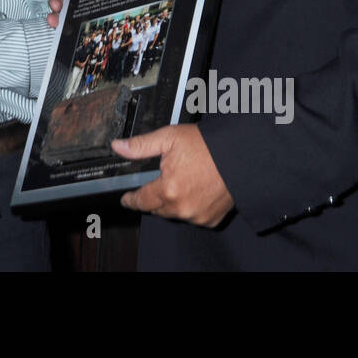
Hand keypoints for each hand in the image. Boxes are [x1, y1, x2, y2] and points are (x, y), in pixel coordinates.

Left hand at [113, 124, 233, 226]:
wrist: (239, 156)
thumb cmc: (207, 145)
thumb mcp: (169, 138)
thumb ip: (141, 146)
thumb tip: (118, 146)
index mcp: (168, 189)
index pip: (141, 201)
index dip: (131, 200)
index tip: (126, 199)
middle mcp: (182, 207)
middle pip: (158, 208)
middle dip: (155, 197)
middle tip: (163, 180)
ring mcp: (198, 216)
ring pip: (175, 213)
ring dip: (173, 202)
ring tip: (182, 182)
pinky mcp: (211, 220)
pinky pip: (193, 216)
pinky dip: (191, 207)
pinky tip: (196, 191)